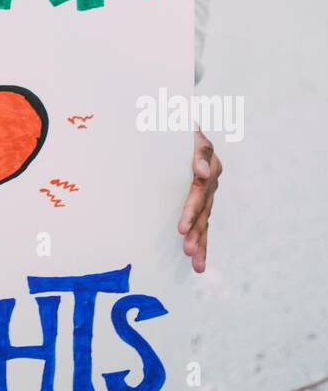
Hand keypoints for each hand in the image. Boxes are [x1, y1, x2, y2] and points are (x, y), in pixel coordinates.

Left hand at [178, 126, 221, 272]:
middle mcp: (209, 180)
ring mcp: (207, 193)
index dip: (192, 205)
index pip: (199, 186)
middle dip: (194, 227)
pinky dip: (200, 243)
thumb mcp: (188, 131)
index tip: (183, 220)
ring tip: (193, 260)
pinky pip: (202, 225)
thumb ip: (198, 150)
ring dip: (199, 240)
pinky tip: (198, 263)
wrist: (181, 127)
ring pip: (204, 220)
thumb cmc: (180, 128)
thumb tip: (201, 173)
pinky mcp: (201, 203)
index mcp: (207, 162)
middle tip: (184, 246)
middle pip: (203, 206)